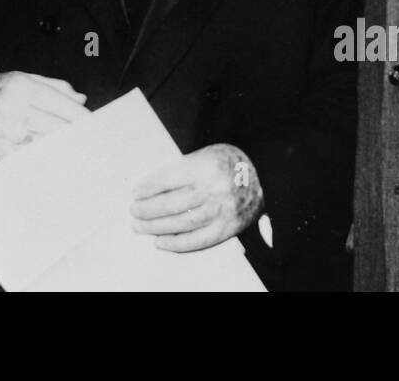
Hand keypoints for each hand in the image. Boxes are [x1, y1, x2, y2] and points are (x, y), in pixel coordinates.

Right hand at [0, 70, 88, 160]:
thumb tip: (81, 99)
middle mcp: (11, 108)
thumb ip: (57, 88)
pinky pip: (27, 158)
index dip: (79, 115)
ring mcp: (2, 131)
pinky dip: (44, 160)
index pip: (58, 103)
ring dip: (63, 150)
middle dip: (75, 134)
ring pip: (43, 145)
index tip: (94, 124)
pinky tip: (56, 160)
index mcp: (21, 87)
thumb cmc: (5, 90)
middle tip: (91, 141)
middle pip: (53, 127)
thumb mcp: (28, 79)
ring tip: (79, 153)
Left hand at [130, 143, 263, 251]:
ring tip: (140, 226)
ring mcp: (221, 211)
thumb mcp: (205, 155)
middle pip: (172, 203)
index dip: (148, 187)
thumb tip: (151, 189)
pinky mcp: (227, 228)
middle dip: (148, 209)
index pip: (168, 179)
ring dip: (156, 227)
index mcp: (205, 166)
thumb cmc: (229, 163)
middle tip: (133, 211)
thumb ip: (182, 170)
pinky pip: (198, 240)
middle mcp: (213, 189)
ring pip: (182, 223)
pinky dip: (176, 243)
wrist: (264, 176)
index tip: (136, 192)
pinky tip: (161, 241)